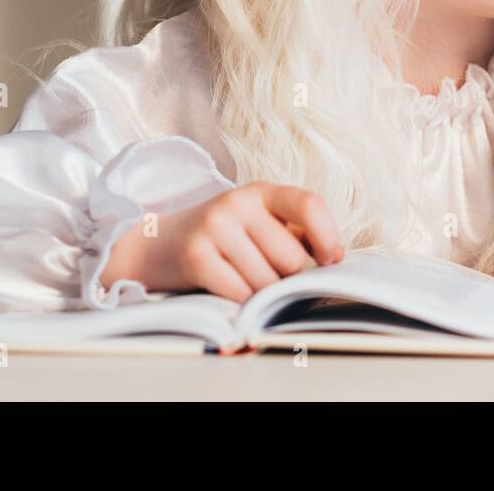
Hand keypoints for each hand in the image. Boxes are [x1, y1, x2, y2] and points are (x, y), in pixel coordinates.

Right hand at [101, 182, 343, 302]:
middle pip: (291, 258)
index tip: (328, 260)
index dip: (328, 237)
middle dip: (285, 276)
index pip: (310, 205)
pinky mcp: (196, 256)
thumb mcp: (260, 223)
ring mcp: (214, 228)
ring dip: (262, 292)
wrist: (158, 244)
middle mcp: (238, 203)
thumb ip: (298, 233)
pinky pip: (240, 293)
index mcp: (262, 192)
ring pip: (266, 281)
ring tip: (244, 279)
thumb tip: (335, 256)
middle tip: (266, 272)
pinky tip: (230, 289)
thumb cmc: (224, 238)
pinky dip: (241, 301)